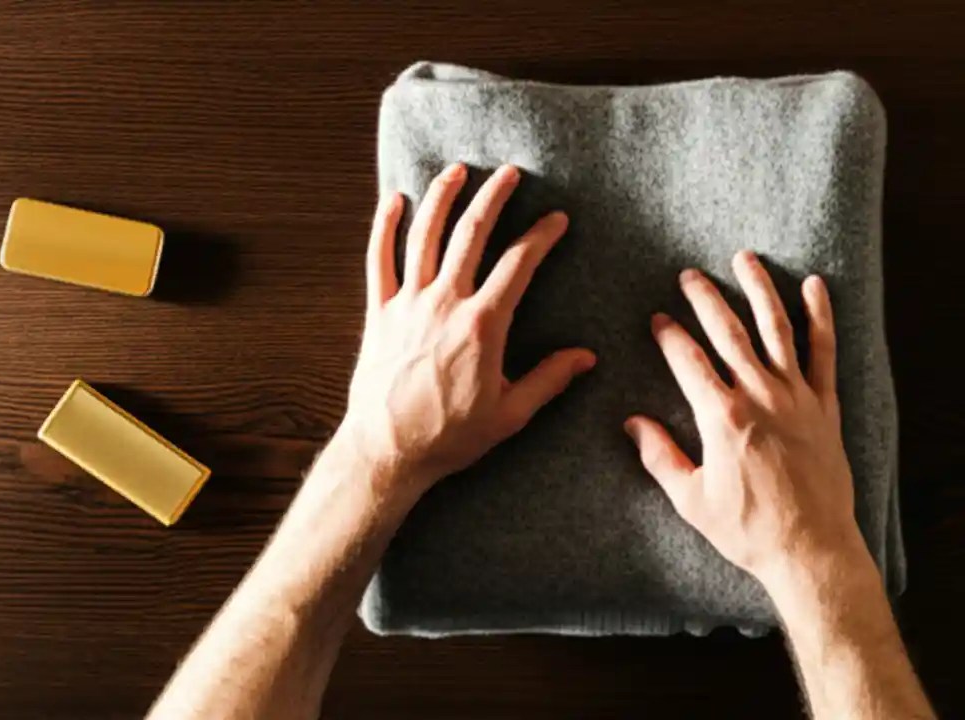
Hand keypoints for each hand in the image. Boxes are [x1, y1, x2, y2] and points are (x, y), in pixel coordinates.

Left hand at [343, 163, 595, 497]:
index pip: (519, 263)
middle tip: (510, 173)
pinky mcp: (379, 313)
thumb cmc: (450, 437)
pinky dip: (384, 226)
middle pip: (472, 233)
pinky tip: (393, 200)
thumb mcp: (511, 414)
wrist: (388, 452)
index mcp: (483, 324)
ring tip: (457, 171)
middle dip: (494, 197)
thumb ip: (550, 379)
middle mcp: (445, 303)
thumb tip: (586, 357)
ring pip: (425, 235)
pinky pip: (378, 259)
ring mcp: (408, 304)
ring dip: (442, 197)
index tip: (557, 220)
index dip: (541, 236)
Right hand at [624, 251, 864, 584]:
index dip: (670, 336)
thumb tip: (632, 424)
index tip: (658, 318)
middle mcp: (759, 396)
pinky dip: (820, 316)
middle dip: (705, 299)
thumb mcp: (691, 500)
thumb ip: (660, 457)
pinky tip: (815, 286)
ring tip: (744, 259)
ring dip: (759, 289)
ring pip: (776, 328)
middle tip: (689, 275)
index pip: (688, 361)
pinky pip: (824, 351)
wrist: (810, 549)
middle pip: (728, 333)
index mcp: (722, 418)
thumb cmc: (748, 530)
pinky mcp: (825, 406)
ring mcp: (796, 397)